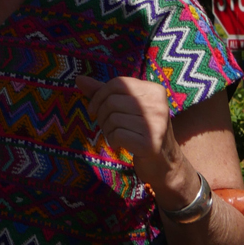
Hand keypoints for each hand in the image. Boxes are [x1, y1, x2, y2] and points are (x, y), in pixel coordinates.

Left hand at [75, 73, 200, 208]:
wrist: (165, 165)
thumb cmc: (142, 131)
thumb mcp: (127, 108)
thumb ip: (104, 93)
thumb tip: (79, 79)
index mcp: (155, 91)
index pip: (118, 83)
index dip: (99, 95)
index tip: (93, 109)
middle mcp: (159, 105)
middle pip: (113, 101)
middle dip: (101, 114)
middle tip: (105, 126)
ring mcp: (157, 125)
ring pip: (113, 118)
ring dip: (107, 129)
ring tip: (114, 135)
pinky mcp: (151, 143)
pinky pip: (117, 134)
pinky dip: (112, 140)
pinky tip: (119, 144)